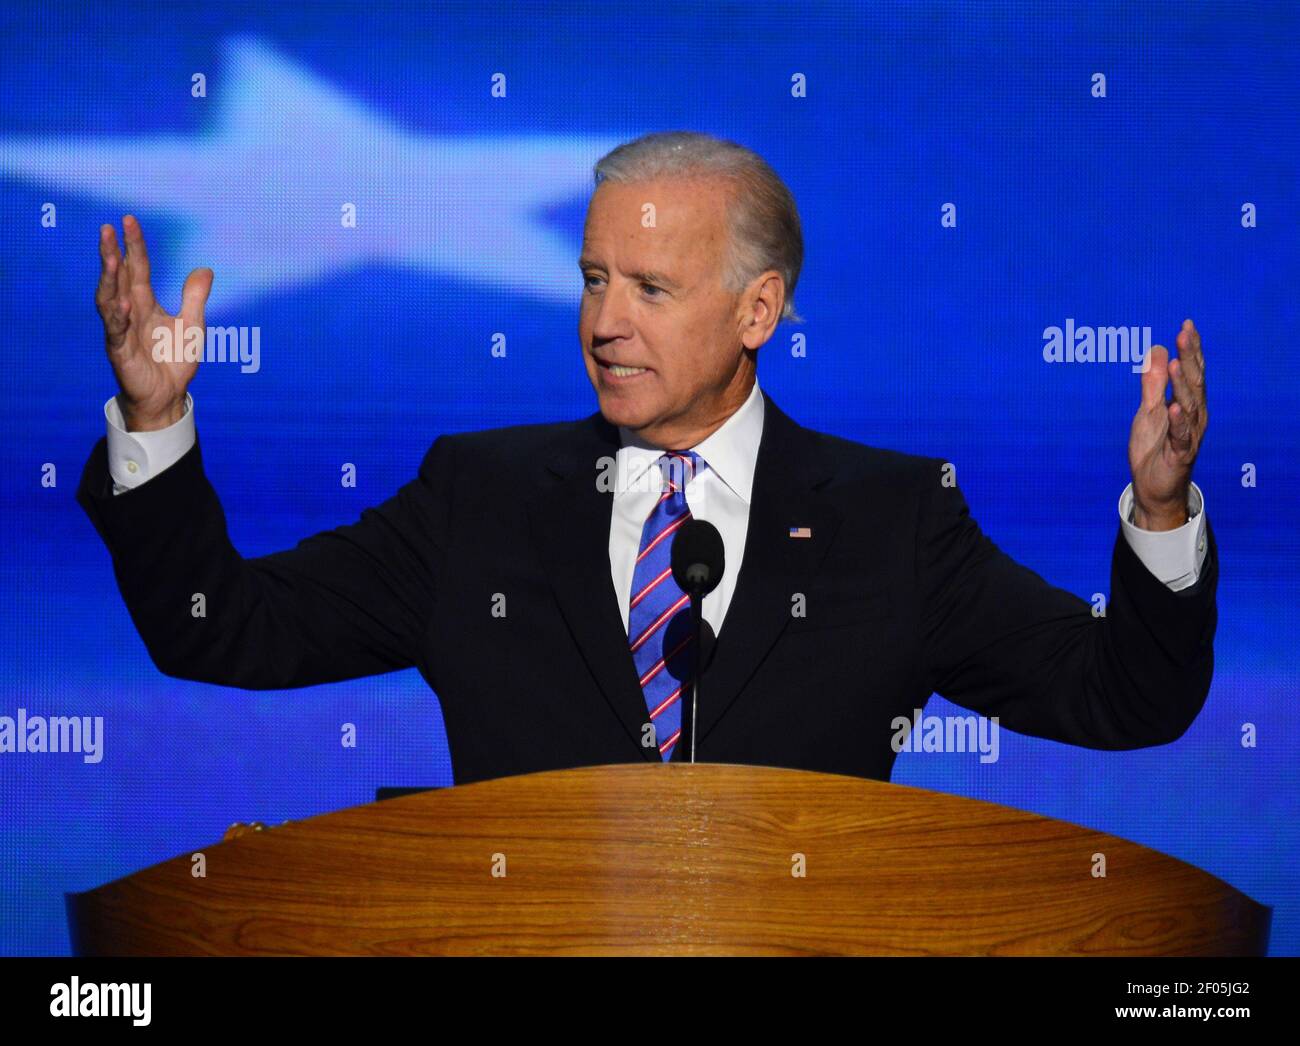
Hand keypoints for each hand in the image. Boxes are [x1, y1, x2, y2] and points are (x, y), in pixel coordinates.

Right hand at [96, 215, 212, 430]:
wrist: (168, 396)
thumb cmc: (174, 361)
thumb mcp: (193, 325)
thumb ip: (195, 298)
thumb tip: (205, 269)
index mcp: (145, 303)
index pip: (137, 268)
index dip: (134, 245)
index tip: (129, 220)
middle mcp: (129, 311)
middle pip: (117, 277)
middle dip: (112, 253)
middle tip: (107, 228)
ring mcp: (121, 330)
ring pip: (109, 299)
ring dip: (109, 278)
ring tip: (111, 257)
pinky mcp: (119, 350)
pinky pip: (116, 330)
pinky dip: (119, 316)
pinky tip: (123, 302)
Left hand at [1128, 319, 1207, 529]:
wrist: (1153, 487)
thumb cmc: (1154, 447)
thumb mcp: (1147, 411)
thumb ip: (1152, 384)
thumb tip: (1156, 351)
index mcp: (1187, 403)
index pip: (1192, 371)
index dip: (1190, 348)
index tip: (1186, 324)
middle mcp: (1194, 416)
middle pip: (1194, 382)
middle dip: (1190, 357)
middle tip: (1184, 333)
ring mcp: (1189, 434)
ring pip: (1189, 406)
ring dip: (1183, 384)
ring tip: (1176, 363)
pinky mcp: (1180, 454)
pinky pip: (1181, 436)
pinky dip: (1178, 421)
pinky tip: (1174, 407)